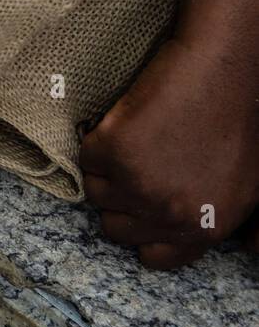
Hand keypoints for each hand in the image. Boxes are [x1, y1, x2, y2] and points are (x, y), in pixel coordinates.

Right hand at [80, 36, 258, 268]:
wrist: (223, 69)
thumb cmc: (236, 119)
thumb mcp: (241, 187)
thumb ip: (205, 218)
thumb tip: (172, 230)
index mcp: (207, 228)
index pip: (156, 257)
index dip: (143, 232)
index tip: (139, 211)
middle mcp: (172, 215)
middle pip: (116, 228)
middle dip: (121, 199)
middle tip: (136, 167)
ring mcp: (140, 185)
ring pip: (95, 193)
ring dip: (107, 168)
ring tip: (136, 140)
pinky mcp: (113, 152)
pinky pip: (85, 159)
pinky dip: (98, 140)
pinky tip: (128, 123)